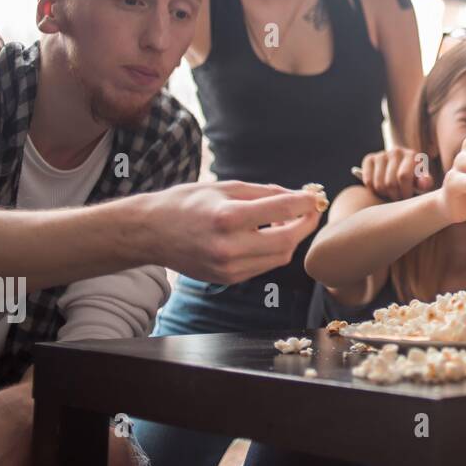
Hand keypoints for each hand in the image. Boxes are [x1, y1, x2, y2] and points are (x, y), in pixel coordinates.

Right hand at [135, 181, 323, 283]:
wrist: (151, 232)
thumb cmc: (187, 203)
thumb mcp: (226, 187)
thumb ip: (265, 193)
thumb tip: (298, 196)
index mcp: (228, 217)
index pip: (282, 211)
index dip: (305, 203)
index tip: (314, 196)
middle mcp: (229, 246)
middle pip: (288, 240)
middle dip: (306, 224)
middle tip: (311, 211)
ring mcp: (228, 267)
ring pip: (280, 256)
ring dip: (292, 238)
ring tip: (288, 221)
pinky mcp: (227, 278)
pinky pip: (264, 265)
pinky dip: (274, 250)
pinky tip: (269, 235)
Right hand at [357, 147, 432, 200]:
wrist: (401, 165)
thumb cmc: (414, 176)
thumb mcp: (421, 179)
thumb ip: (425, 182)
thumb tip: (425, 183)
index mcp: (412, 155)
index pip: (404, 176)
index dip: (405, 192)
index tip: (407, 198)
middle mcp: (396, 151)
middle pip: (390, 182)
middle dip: (395, 195)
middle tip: (399, 199)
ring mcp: (381, 154)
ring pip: (379, 184)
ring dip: (384, 194)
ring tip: (391, 194)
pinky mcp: (369, 159)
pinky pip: (368, 181)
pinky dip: (373, 190)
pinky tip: (381, 189)